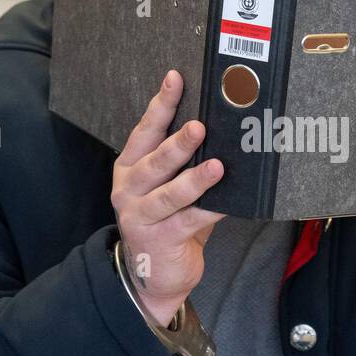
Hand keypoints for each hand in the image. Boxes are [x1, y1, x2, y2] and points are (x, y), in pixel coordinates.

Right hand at [111, 71, 223, 326]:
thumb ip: (183, 161)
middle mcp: (129, 190)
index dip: (161, 105)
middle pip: (154, 161)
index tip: (176, 79)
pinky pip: (188, 222)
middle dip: (177, 143)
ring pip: (170, 193)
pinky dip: (209, 211)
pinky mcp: (158, 240)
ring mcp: (140, 216)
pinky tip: (226, 204)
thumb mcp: (169, 187)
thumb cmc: (169, 222)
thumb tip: (221, 127)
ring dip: (194, 179)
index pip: (145, 131)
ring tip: (217, 166)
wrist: (154, 276)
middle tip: (199, 126)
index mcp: (129, 168)